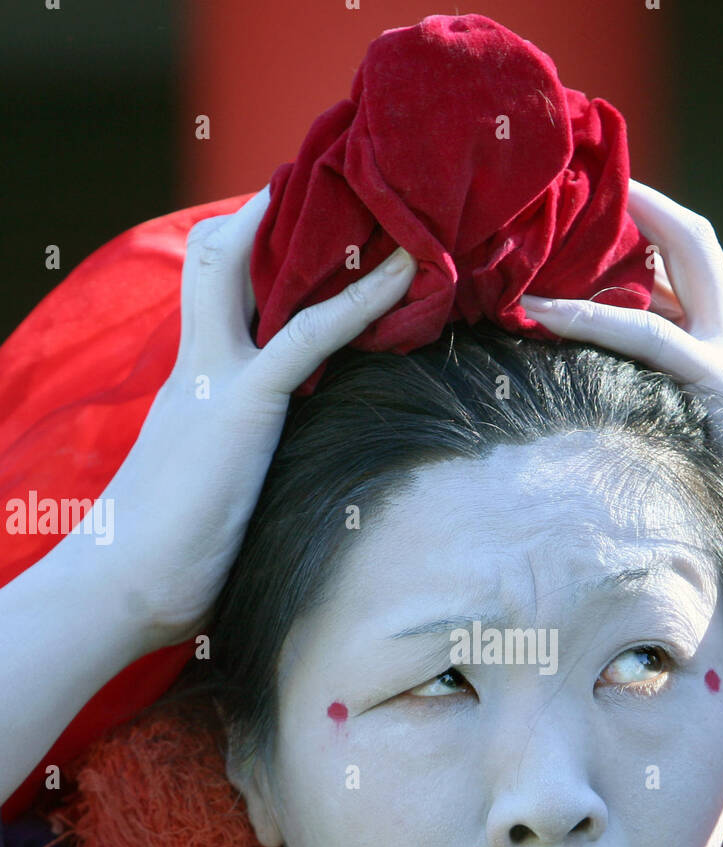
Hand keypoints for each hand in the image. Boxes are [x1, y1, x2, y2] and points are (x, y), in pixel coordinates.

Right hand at [104, 186, 416, 646]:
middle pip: (217, 259)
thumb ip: (236, 478)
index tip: (298, 238)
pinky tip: (408, 270)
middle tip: (334, 191)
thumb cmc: (166, 564)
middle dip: (267, 218)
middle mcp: (200, 367)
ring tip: (377, 198)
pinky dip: (363, 295)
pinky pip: (312, 331)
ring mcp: (217, 378)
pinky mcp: (244, 401)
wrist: (123, 587)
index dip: (250, 257)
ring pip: (251, 268)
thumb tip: (272, 506)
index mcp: (191, 388)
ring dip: (314, 231)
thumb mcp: (210, 500)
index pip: (214, 296)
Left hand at [520, 179, 722, 614]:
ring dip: (606, 250)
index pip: (693, 285)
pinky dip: (589, 318)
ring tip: (544, 227)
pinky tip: (540, 310)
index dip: (658, 246)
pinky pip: (642, 336)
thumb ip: (684, 445)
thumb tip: (628, 467)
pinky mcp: (714, 386)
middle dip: (650, 206)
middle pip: (697, 248)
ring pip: (669, 276)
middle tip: (600, 179)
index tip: (614, 226)